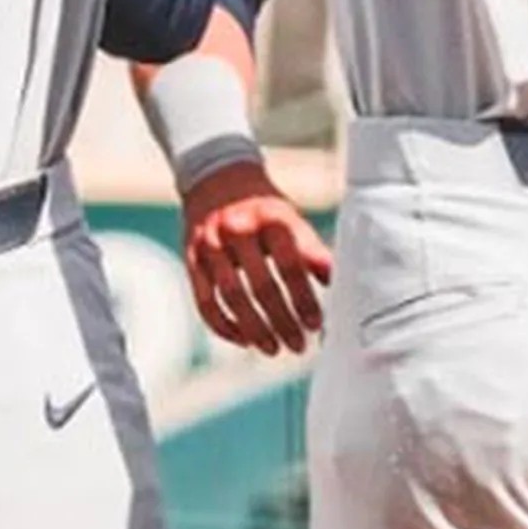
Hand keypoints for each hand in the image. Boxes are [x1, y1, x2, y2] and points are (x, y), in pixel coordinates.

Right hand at [179, 157, 332, 355]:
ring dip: (255, 330)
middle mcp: (238, 229)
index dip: (304, 298)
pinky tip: (244, 340)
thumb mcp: (291, 219)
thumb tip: (335, 281)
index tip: (316, 323)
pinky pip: (205, 302)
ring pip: (232, 298)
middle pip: (261, 285)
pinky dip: (224, 326)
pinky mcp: (192, 259)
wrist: (218, 179)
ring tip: (274, 349)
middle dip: (282, 321)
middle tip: (299, 344)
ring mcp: (211, 245)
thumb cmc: (264, 207)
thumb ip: (310, 250)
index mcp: (271, 218)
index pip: (290, 265)